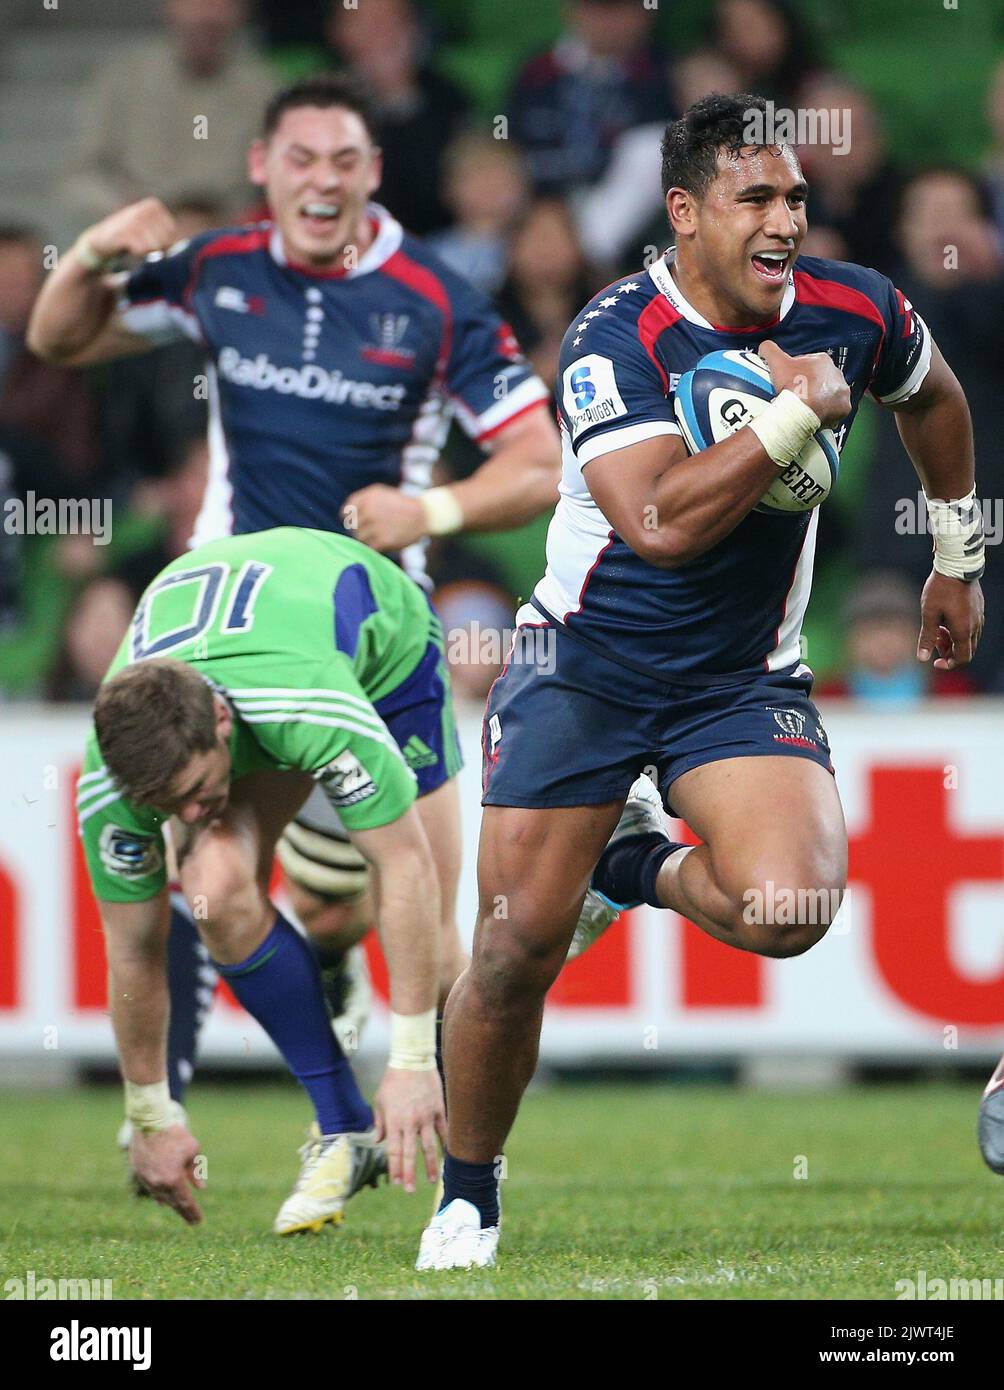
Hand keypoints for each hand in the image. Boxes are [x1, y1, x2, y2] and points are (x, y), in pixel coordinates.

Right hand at [81, 197, 177, 263]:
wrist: (102, 240)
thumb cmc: (131, 238)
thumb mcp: (152, 231)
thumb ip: (168, 236)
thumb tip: (189, 247)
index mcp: (153, 206)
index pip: (171, 232)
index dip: (163, 241)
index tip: (149, 239)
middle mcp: (144, 209)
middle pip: (164, 240)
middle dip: (155, 247)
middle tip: (140, 243)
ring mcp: (134, 219)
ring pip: (155, 246)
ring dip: (145, 250)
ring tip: (133, 244)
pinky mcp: (124, 231)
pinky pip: (142, 249)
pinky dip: (137, 252)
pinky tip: (127, 246)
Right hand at [129, 1123, 204, 1223]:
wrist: (149, 1123)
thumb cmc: (175, 1135)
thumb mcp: (192, 1150)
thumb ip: (195, 1172)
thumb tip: (200, 1188)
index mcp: (174, 1179)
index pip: (186, 1202)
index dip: (193, 1213)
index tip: (198, 1222)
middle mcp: (159, 1184)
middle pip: (173, 1203)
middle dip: (184, 1212)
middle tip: (192, 1221)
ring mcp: (147, 1180)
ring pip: (161, 1197)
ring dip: (171, 1203)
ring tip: (179, 1209)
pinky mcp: (139, 1173)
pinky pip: (151, 1188)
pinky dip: (159, 1194)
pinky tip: (162, 1200)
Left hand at [341, 485, 427, 551]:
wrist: (424, 515)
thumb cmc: (400, 505)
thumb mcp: (381, 494)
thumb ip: (361, 501)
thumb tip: (343, 516)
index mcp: (368, 498)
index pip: (346, 512)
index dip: (349, 519)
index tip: (357, 523)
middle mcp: (370, 510)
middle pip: (352, 526)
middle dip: (360, 529)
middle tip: (373, 530)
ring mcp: (376, 526)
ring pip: (359, 538)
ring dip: (367, 539)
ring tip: (380, 536)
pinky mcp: (383, 541)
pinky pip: (369, 548)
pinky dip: (375, 547)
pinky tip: (384, 543)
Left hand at [373, 1066, 445, 1192]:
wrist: (412, 1060)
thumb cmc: (393, 1080)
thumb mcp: (380, 1100)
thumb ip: (380, 1123)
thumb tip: (380, 1141)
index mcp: (394, 1121)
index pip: (394, 1151)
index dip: (395, 1168)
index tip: (396, 1182)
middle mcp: (410, 1122)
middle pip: (410, 1154)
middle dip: (409, 1174)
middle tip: (409, 1191)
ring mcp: (426, 1117)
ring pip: (429, 1147)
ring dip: (431, 1166)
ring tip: (432, 1181)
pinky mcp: (438, 1109)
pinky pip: (443, 1131)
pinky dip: (446, 1144)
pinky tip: (449, 1156)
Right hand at [759, 341, 850, 428]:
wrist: (801, 408)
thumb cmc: (791, 384)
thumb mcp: (776, 362)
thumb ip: (769, 349)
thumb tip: (764, 346)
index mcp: (823, 360)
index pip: (809, 366)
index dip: (798, 374)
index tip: (790, 384)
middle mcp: (837, 373)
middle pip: (821, 381)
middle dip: (812, 387)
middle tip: (798, 397)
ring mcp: (842, 391)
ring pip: (830, 395)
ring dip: (821, 400)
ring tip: (807, 408)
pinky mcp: (845, 407)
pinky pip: (836, 410)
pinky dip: (828, 413)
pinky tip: (817, 416)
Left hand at [918, 570, 983, 669]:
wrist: (957, 565)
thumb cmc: (940, 589)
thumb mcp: (929, 613)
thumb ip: (927, 637)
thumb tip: (922, 658)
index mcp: (963, 630)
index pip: (962, 658)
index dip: (948, 664)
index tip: (934, 662)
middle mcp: (975, 626)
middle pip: (966, 650)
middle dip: (949, 651)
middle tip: (934, 641)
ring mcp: (979, 616)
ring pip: (968, 638)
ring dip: (953, 640)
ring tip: (937, 627)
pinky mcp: (978, 608)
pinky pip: (971, 627)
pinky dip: (958, 629)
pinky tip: (945, 617)